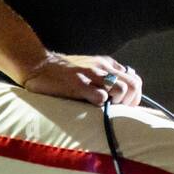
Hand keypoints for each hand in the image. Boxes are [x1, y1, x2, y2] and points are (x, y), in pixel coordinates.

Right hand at [20, 52, 142, 106]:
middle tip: (117, 110)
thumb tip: (123, 91)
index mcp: (107, 64)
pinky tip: (92, 106)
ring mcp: (91, 74)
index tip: (124, 106)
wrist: (39, 65)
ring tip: (105, 108)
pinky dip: (101, 104)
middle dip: (130, 101)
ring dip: (117, 103)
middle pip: (133, 84)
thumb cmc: (64, 72)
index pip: (134, 79)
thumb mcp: (90, 67)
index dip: (134, 96)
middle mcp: (102, 67)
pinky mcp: (78, 83)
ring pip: (121, 89)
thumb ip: (106, 75)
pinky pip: (100, 96)